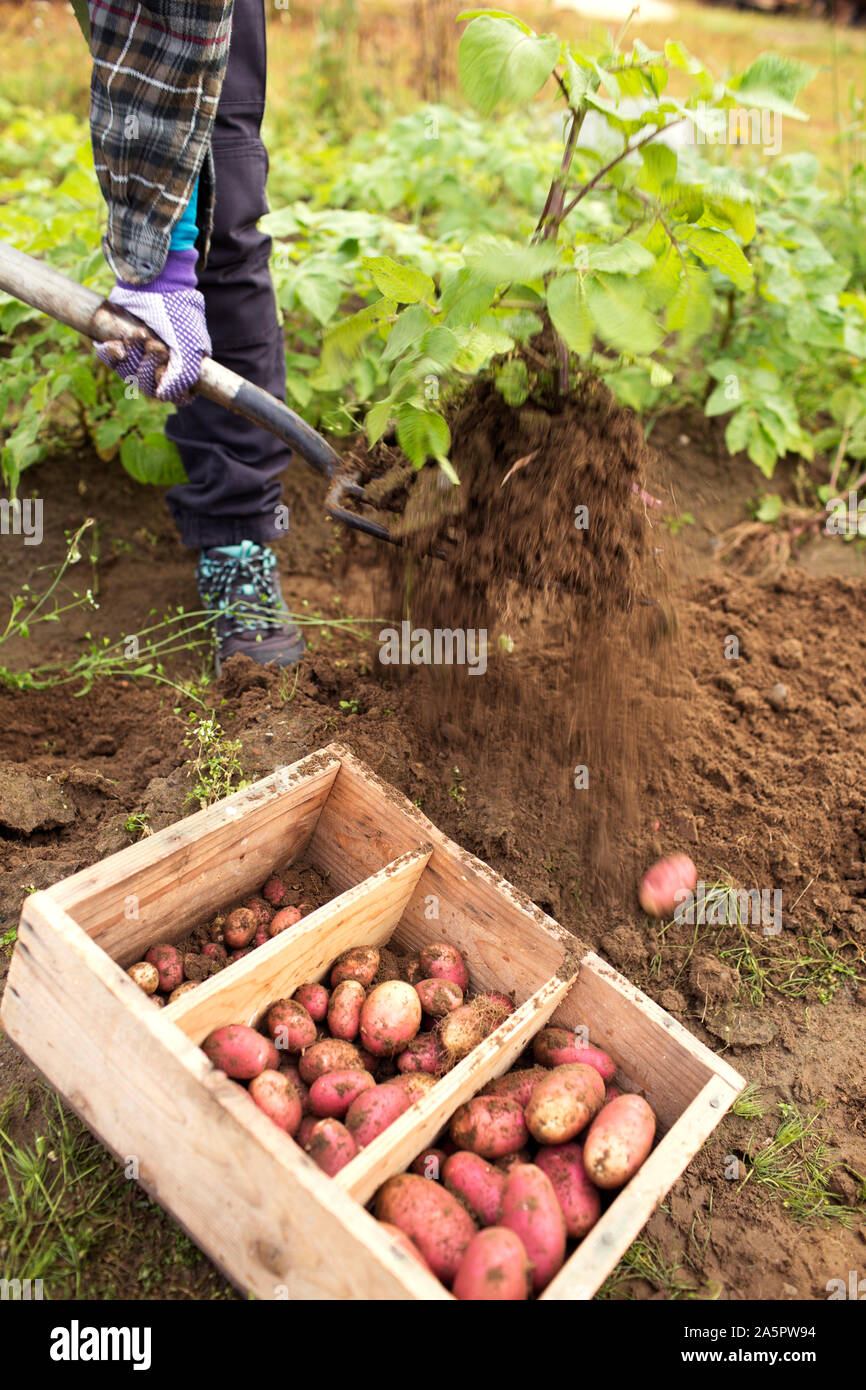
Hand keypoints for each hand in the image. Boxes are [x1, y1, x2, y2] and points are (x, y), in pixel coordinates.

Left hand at [95, 249, 210, 403]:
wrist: (153, 281)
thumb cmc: (177, 313)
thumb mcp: (189, 346)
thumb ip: (183, 376)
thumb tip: (164, 397)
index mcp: (182, 365)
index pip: (174, 394)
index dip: (167, 390)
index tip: (162, 374)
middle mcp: (160, 362)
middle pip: (146, 385)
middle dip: (146, 366)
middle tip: (153, 345)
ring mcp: (138, 351)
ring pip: (127, 374)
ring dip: (131, 356)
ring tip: (139, 334)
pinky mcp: (119, 340)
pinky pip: (110, 360)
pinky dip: (110, 354)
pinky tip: (116, 344)